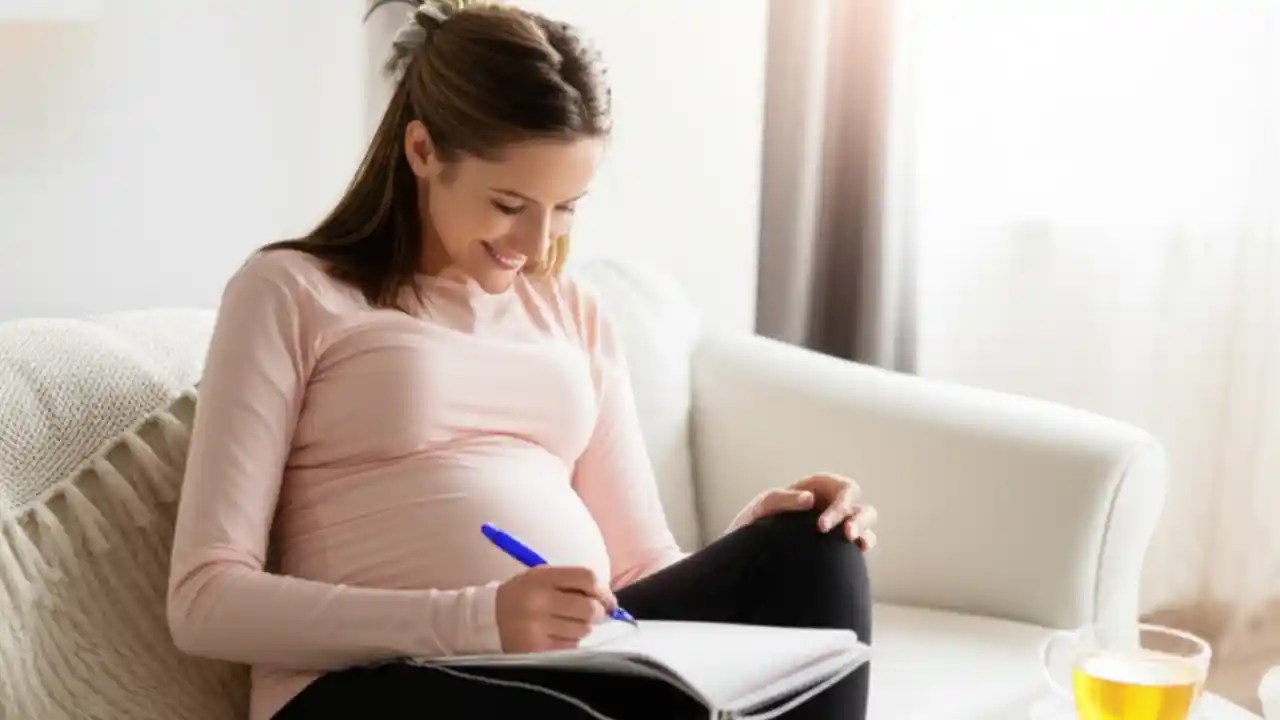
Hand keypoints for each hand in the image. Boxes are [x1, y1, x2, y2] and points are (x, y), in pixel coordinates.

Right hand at [495, 566, 614, 652]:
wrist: (488, 619)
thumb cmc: (524, 595)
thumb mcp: (541, 578)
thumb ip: (572, 582)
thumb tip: (609, 600)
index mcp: (542, 578)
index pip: (587, 578)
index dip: (604, 590)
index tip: (608, 600)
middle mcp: (540, 601)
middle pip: (590, 608)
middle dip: (599, 613)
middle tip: (593, 615)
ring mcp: (537, 628)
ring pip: (583, 630)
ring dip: (583, 628)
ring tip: (567, 624)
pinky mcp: (536, 650)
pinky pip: (571, 646)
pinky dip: (570, 641)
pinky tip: (556, 635)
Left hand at [727, 473, 878, 549]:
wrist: (752, 547)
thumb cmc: (758, 520)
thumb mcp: (764, 506)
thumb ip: (783, 499)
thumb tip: (809, 499)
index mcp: (819, 488)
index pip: (845, 489)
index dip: (840, 505)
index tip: (821, 526)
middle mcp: (832, 503)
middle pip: (860, 506)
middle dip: (858, 519)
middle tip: (847, 535)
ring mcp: (837, 523)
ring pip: (865, 522)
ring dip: (864, 531)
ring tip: (856, 542)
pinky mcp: (838, 543)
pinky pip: (861, 541)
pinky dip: (863, 544)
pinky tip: (859, 551)